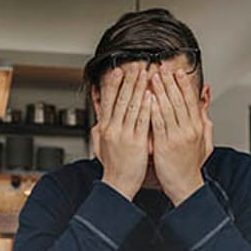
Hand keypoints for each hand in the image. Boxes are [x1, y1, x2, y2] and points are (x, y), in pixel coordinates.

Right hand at [92, 64, 152, 200]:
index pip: (107, 100)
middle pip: (120, 98)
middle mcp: (113, 129)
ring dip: (139, 87)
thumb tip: (99, 119)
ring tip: (146, 74)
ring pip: (132, 106)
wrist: (117, 185)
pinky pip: (142, 121)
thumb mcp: (100, 145)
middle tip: (136, 65)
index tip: (118, 70)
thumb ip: (100, 130)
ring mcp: (125, 135)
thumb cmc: (113, 167)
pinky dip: (146, 106)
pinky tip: (151, 95)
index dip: (113, 84)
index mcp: (104, 128)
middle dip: (129, 80)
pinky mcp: (137, 142)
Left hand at [150, 69, 212, 205]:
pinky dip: (153, 110)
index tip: (176, 72)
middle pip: (179, 100)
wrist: (185, 186)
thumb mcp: (204, 141)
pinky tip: (147, 99)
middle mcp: (189, 130)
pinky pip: (158, 124)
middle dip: (170, 82)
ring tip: (153, 77)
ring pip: (168, 109)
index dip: (183, 85)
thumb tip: (205, 101)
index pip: (191, 100)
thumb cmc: (190, 165)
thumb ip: (204, 119)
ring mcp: (177, 137)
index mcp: (197, 127)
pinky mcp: (165, 146)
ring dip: (160, 91)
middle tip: (162, 68)